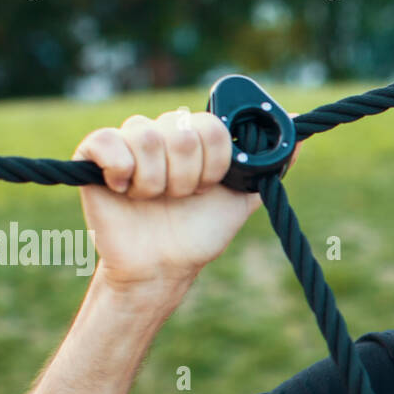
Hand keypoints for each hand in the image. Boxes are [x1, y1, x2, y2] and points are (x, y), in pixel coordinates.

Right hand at [72, 109, 301, 294]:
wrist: (162, 268)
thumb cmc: (198, 234)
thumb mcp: (241, 199)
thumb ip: (267, 165)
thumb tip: (299, 133)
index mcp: (196, 138)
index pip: (213, 125)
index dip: (215, 163)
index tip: (209, 188)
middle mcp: (164, 133)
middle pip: (184, 131)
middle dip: (189, 178)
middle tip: (180, 198)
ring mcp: (128, 142)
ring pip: (148, 137)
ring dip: (158, 182)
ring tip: (153, 201)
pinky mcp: (94, 154)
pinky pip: (107, 140)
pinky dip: (121, 168)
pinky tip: (125, 189)